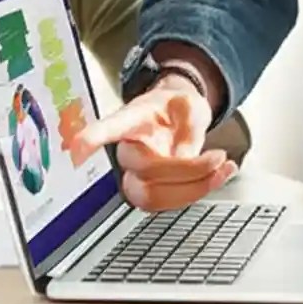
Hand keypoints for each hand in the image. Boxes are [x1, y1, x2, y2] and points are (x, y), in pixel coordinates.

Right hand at [71, 75, 236, 211]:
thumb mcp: (189, 102)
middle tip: (218, 156)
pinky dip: (201, 191)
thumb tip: (183, 155)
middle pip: (144, 172)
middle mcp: (128, 149)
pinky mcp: (152, 189)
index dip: (92, 138)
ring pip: (154, 198)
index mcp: (131, 120)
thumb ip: (188, 124)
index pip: (109, 128)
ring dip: (195, 189)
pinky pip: (170, 202)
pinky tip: (221, 174)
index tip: (78, 148)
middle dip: (188, 171)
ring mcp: (138, 173)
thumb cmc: (176, 107)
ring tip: (223, 168)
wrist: (178, 115)